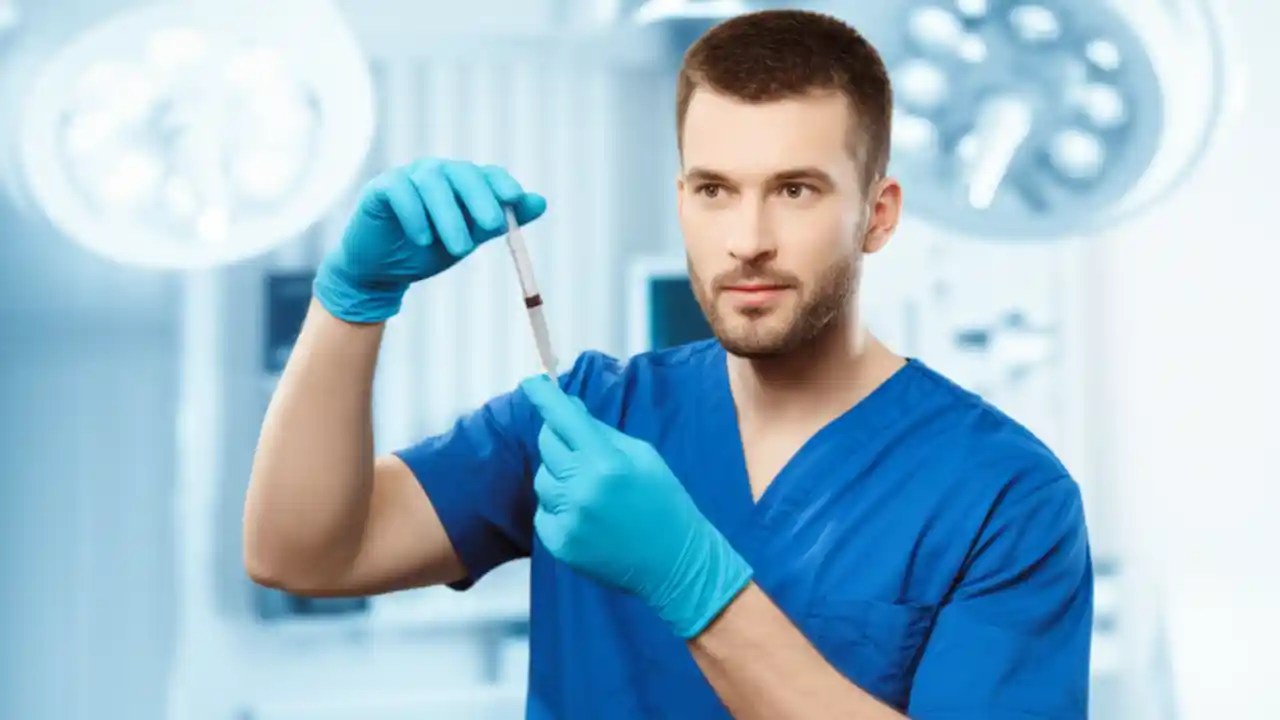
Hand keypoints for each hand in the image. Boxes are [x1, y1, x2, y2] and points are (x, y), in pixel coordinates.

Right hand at [314, 158, 546, 322]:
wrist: (382, 270)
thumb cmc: (428, 250)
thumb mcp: (469, 238)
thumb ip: (500, 222)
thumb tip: (540, 201)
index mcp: (459, 182)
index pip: (485, 174)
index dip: (501, 183)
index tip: (515, 199)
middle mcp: (435, 173)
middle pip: (460, 173)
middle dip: (479, 198)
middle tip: (492, 227)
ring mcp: (406, 177)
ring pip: (432, 182)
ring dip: (449, 215)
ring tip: (459, 249)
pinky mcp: (380, 189)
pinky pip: (399, 192)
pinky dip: (415, 215)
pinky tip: (423, 240)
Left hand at [519, 375, 752, 637]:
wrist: (674, 562)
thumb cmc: (662, 501)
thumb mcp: (642, 456)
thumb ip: (601, 431)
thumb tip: (567, 409)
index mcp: (607, 462)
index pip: (564, 419)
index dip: (543, 397)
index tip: (529, 381)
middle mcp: (582, 488)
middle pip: (546, 444)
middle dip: (558, 438)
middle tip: (581, 448)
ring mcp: (569, 518)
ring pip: (542, 478)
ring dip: (559, 476)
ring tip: (592, 491)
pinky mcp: (560, 543)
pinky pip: (543, 511)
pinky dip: (559, 508)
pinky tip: (588, 517)